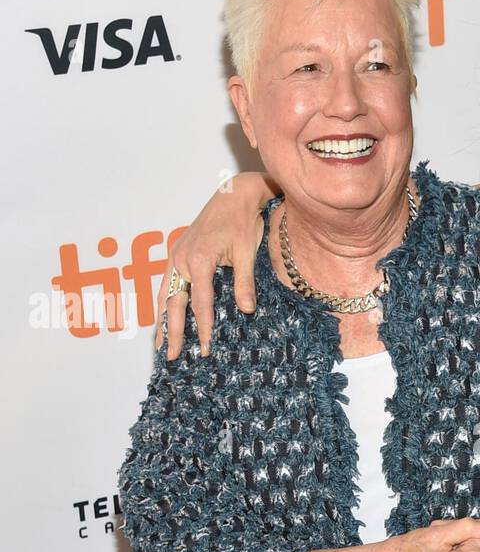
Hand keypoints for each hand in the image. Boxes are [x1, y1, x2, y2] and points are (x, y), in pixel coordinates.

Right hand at [154, 173, 271, 359]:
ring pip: (165, 295)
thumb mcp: (247, 253)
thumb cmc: (243, 222)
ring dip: (162, 320)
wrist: (234, 195)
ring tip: (160, 344)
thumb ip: (244, 283)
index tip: (206, 350)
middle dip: (172, 332)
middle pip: (174, 304)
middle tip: (172, 356)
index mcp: (199, 261)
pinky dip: (165, 303)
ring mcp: (176, 256)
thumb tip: (247, 311)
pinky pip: (167, 283)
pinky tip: (165, 316)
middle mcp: (181, 259)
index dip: (203, 329)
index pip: (200, 305)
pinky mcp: (177, 253)